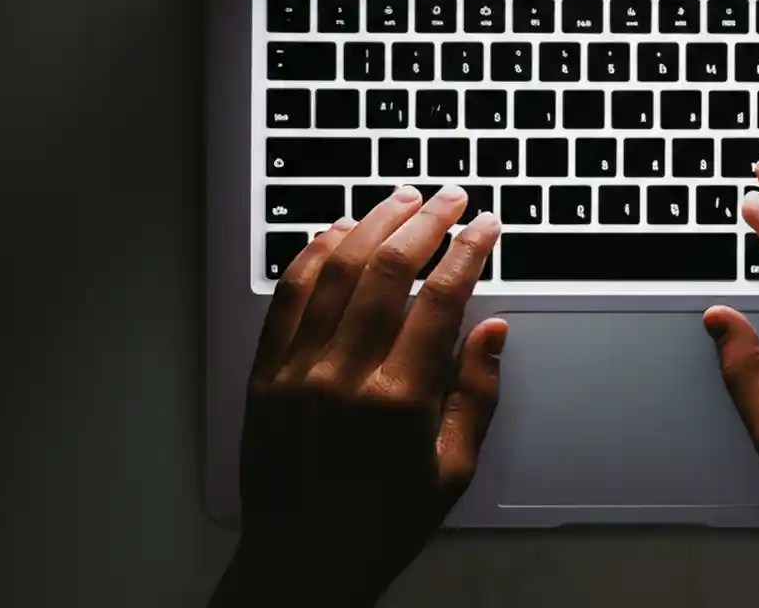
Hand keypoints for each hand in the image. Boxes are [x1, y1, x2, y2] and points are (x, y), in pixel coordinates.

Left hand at [211, 185, 505, 607]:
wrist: (302, 562)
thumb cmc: (384, 521)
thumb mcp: (453, 469)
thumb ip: (477, 393)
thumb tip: (494, 327)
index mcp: (399, 401)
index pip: (442, 299)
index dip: (470, 251)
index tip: (489, 226)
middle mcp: (344, 375)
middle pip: (388, 268)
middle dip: (427, 221)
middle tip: (452, 197)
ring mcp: (296, 369)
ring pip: (335, 268)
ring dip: (372, 223)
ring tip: (401, 198)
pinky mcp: (264, 373)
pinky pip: (286, 295)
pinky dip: (311, 255)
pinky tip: (335, 231)